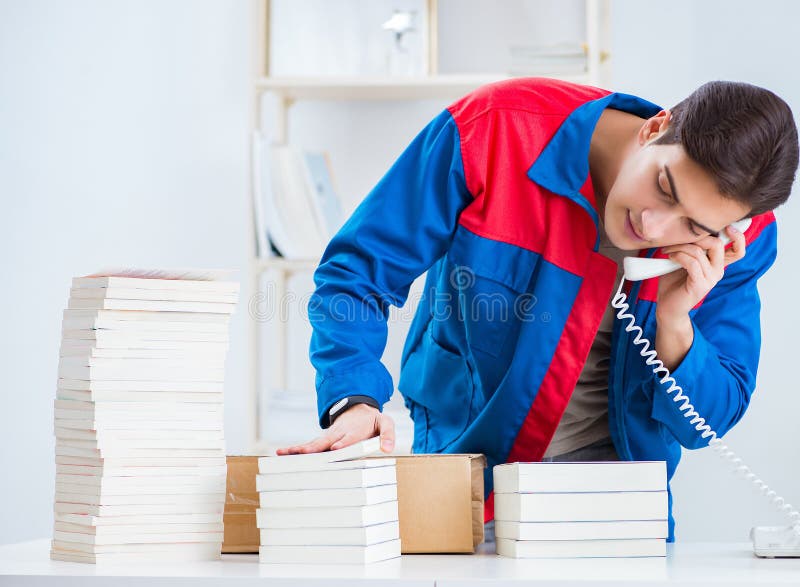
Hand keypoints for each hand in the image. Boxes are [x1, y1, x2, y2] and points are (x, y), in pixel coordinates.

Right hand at [275, 403, 394, 455]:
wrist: (359, 408)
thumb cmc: (372, 420)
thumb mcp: (385, 423)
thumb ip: (388, 434)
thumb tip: (388, 448)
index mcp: (354, 430)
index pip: (348, 438)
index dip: (342, 443)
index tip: (335, 448)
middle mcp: (338, 433)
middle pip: (325, 441)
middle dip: (314, 447)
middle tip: (303, 453)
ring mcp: (329, 436)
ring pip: (313, 444)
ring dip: (299, 449)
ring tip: (283, 454)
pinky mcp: (323, 440)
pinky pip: (309, 446)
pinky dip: (296, 450)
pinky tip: (282, 454)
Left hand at [657, 224, 746, 320]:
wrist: (668, 307)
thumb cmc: (674, 282)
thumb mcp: (685, 260)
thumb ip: (692, 247)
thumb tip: (687, 229)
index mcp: (717, 264)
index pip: (738, 249)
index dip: (738, 236)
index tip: (726, 226)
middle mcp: (718, 270)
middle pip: (718, 244)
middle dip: (696, 236)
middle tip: (677, 239)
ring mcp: (711, 279)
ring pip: (700, 252)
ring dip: (680, 247)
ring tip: (668, 250)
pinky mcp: (700, 285)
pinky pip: (692, 263)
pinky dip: (679, 256)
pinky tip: (670, 257)